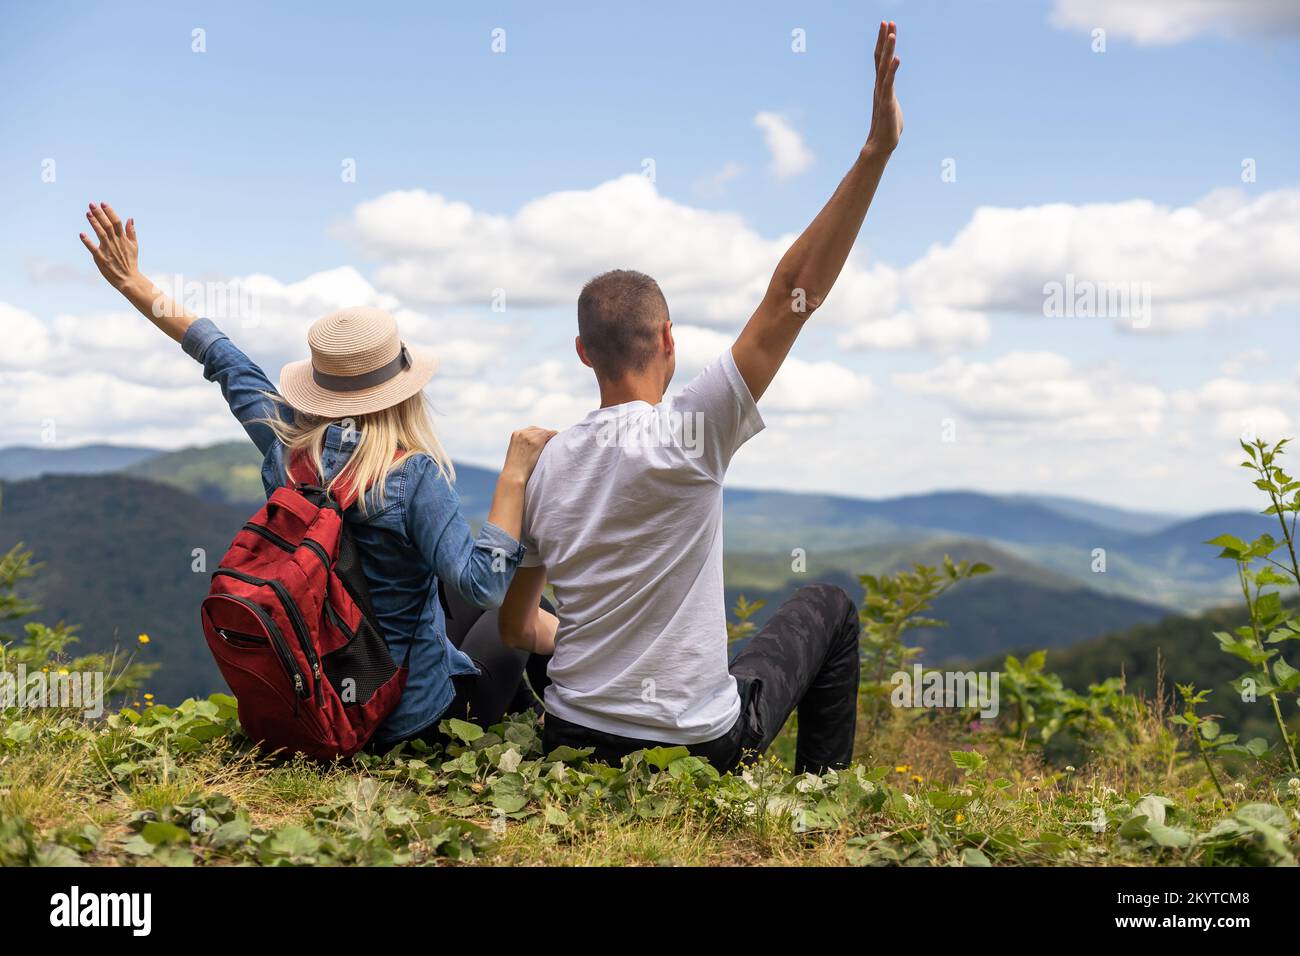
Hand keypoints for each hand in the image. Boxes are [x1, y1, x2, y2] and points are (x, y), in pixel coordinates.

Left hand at [79, 202, 140, 291]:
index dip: (110, 212)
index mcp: (123, 239)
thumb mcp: (134, 246)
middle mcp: (115, 243)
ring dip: (94, 223)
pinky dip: (87, 241)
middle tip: (92, 204)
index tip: (103, 203)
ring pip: (100, 233)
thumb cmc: (131, 262)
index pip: (117, 222)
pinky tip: (82, 234)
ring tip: (87, 213)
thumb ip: (131, 232)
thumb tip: (130, 218)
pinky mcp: (101, 258)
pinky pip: (93, 248)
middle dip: (100, 214)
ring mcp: (108, 250)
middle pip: (107, 225)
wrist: (128, 279)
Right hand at [501, 427, 556, 481]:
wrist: (513, 476)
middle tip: (553, 441)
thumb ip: (523, 446)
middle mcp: (522, 433)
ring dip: (550, 437)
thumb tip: (533, 448)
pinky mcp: (537, 442)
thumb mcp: (516, 453)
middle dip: (545, 435)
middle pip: (538, 430)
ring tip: (556, 442)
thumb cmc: (515, 470)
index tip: (546, 440)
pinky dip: (555, 436)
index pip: (531, 430)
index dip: (540, 435)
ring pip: (545, 432)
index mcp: (516, 434)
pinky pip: (550, 434)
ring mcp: (529, 437)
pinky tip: (558, 440)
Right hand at [864, 21, 902, 155]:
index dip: (883, 43)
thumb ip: (892, 97)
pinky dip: (892, 71)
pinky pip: (889, 84)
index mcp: (882, 85)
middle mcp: (880, 86)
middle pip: (880, 58)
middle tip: (887, 22)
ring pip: (884, 68)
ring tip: (892, 34)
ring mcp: (882, 94)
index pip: (881, 60)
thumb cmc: (889, 128)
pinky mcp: (886, 103)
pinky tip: (897, 59)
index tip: (886, 26)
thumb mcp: (892, 107)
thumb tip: (891, 97)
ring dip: (888, 50)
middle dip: (884, 39)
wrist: (881, 145)